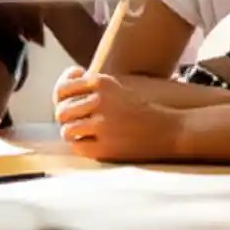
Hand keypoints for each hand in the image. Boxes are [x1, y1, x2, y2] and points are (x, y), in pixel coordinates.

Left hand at [52, 67, 182, 161]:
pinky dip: (81, 146)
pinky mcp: (106, 146)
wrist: (169, 128)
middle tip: (75, 123)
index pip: (62, 90)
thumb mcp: (117, 87)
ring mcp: (103, 124)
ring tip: (82, 134)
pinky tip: (91, 143)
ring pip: (67, 130)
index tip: (69, 105)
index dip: (61, 100)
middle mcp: (100, 100)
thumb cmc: (141, 109)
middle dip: (66, 119)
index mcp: (102, 82)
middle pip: (62, 111)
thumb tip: (65, 86)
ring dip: (72, 133)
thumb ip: (91, 86)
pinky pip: (78, 147)